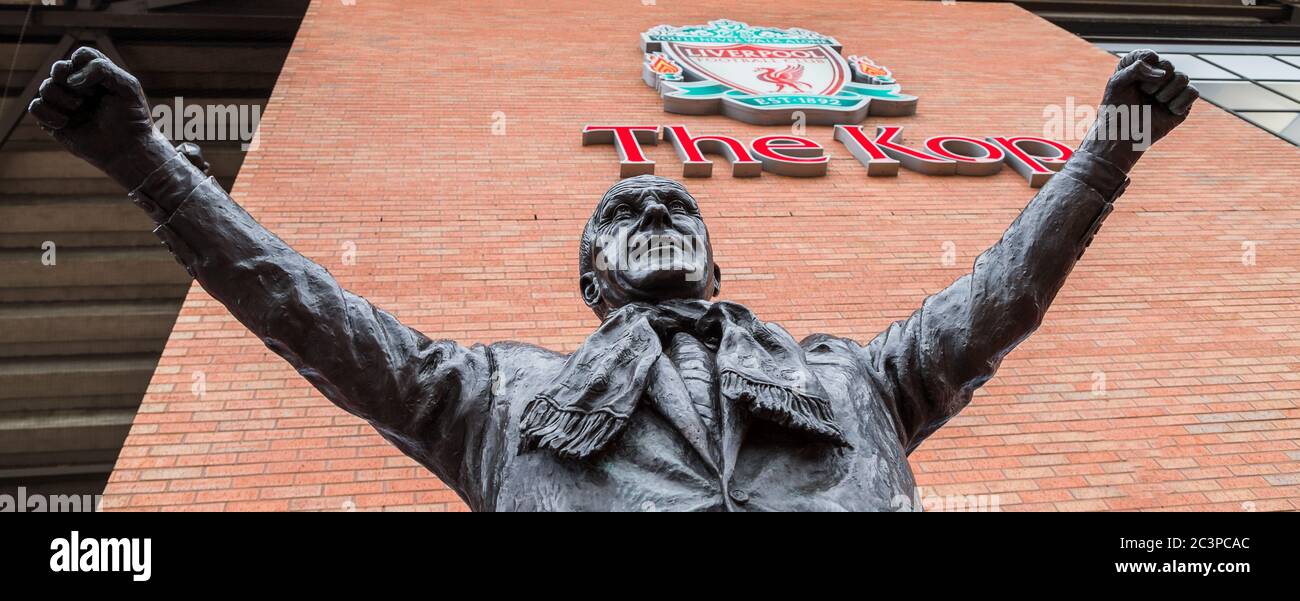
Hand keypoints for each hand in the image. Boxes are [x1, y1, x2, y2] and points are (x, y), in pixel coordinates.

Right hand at [28, 47, 174, 189]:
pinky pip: (35, 107)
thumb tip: (71, 79)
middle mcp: (78, 87)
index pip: (81, 55)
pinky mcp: (54, 121)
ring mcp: (65, 104)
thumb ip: (103, 69)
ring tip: (79, 109)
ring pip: (45, 87)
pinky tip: (65, 122)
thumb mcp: (128, 86)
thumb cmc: (133, 118)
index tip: (100, 85)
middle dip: (69, 80)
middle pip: (58, 68)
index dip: (85, 66)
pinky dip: (47, 113)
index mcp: (96, 76)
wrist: (130, 149)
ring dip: (61, 97)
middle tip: (89, 97)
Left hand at [1082, 49, 1198, 171]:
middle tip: (1144, 94)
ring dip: (1165, 92)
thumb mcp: (1118, 82)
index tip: (1134, 81)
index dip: (1143, 66)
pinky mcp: (1182, 105)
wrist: (1122, 136)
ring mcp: (1171, 91)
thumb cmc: (1117, 110)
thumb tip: (1163, 73)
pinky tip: (1168, 110)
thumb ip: (1137, 68)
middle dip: (1153, 82)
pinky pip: (1192, 92)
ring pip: (1182, 78)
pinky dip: (1179, 102)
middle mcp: (1157, 77)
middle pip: (1168, 66)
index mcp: (1141, 69)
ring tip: (1155, 103)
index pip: (1149, 55)